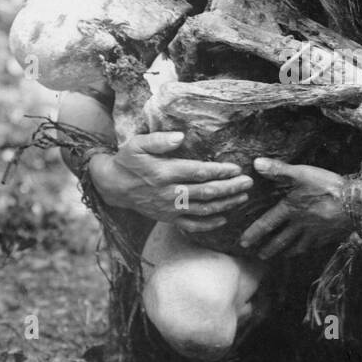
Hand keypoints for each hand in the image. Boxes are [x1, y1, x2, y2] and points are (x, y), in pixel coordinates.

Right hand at [88, 131, 252, 234]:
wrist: (113, 186)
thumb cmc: (128, 161)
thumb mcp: (138, 144)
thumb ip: (159, 140)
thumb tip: (181, 136)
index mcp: (164, 172)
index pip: (198, 172)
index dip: (219, 171)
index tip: (236, 168)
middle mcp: (169, 193)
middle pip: (206, 192)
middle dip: (230, 188)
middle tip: (248, 182)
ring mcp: (169, 208)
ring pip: (203, 209)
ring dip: (225, 204)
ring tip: (243, 197)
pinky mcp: (168, 219)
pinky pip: (191, 225)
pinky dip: (209, 224)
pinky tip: (223, 218)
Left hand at [238, 158, 348, 259]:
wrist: (358, 203)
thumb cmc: (328, 187)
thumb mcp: (302, 173)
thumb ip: (279, 170)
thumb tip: (256, 164)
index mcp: (291, 209)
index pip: (267, 224)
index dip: (254, 233)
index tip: (244, 243)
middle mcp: (300, 225)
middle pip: (280, 241)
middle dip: (268, 249)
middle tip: (259, 255)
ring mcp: (315, 233)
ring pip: (296, 247)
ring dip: (285, 252)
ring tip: (279, 255)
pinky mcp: (329, 236)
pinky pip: (313, 246)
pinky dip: (305, 250)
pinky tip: (304, 248)